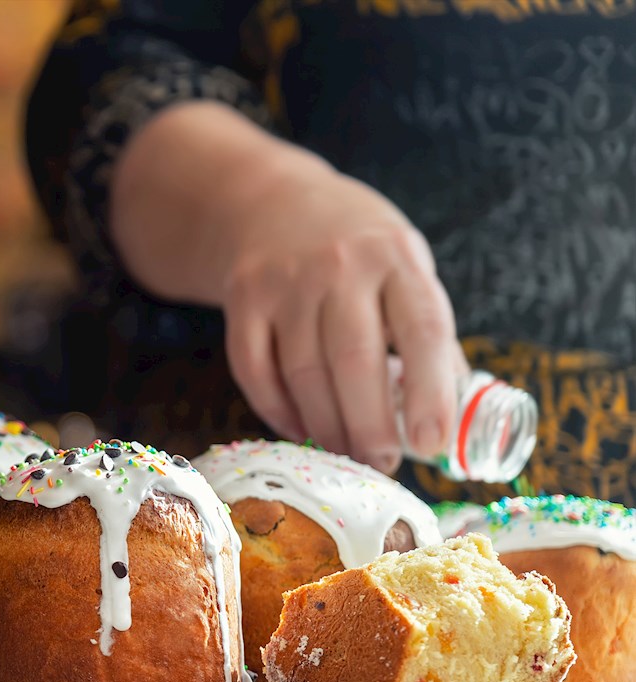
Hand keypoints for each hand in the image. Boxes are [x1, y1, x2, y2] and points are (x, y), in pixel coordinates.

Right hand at [220, 167, 462, 471]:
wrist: (271, 203)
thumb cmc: (356, 248)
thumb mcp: (404, 265)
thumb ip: (424, 332)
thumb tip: (454, 415)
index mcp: (396, 256)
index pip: (421, 329)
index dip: (431, 391)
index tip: (432, 443)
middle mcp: (340, 264)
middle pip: (354, 361)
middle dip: (371, 425)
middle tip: (383, 464)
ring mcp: (285, 281)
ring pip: (303, 373)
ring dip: (326, 426)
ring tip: (347, 455)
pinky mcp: (242, 298)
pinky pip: (255, 370)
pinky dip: (277, 410)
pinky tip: (300, 429)